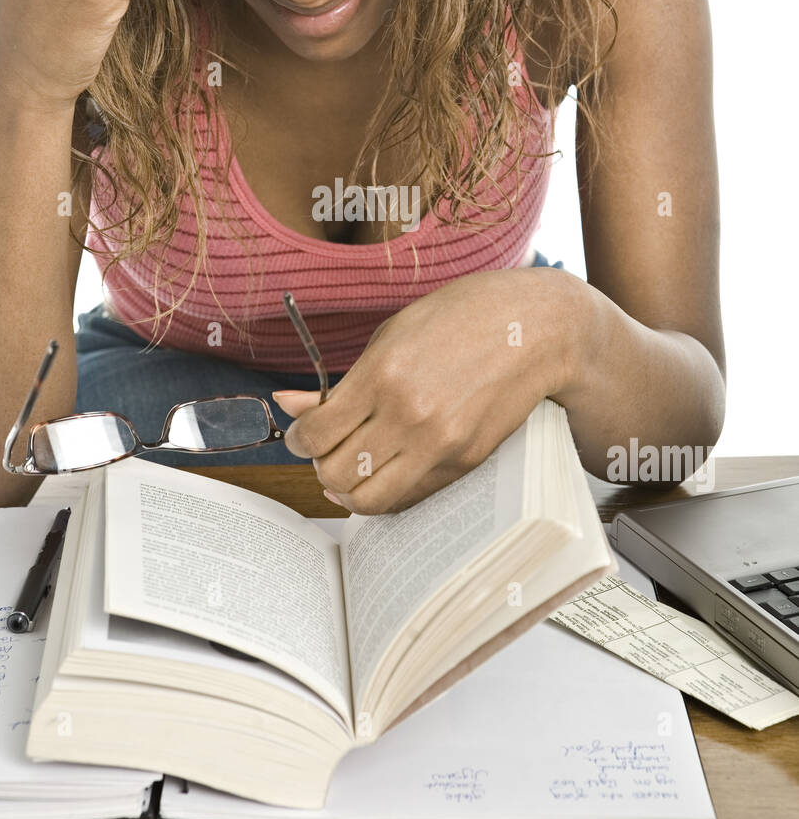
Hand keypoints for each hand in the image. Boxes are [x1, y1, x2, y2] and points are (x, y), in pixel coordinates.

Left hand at [275, 268, 585, 513]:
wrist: (532, 328)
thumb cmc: (460, 319)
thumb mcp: (390, 336)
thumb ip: (340, 381)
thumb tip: (287, 404)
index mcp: (383, 376)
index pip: (316, 434)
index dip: (299, 439)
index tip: (303, 433)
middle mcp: (409, 417)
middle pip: (336, 473)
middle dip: (321, 464)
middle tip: (327, 449)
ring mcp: (440, 445)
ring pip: (368, 499)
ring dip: (350, 488)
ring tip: (354, 465)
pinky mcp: (464, 461)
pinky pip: (410, 495)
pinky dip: (388, 489)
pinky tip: (386, 468)